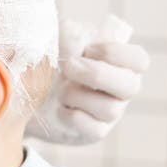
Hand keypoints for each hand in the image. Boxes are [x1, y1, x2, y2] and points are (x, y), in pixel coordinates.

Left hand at [26, 16, 149, 144]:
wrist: (28, 95)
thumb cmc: (50, 62)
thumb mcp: (56, 43)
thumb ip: (66, 35)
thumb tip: (73, 35)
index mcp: (120, 64)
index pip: (139, 60)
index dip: (116, 53)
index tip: (87, 49)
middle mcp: (121, 89)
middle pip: (131, 86)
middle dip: (96, 74)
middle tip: (68, 67)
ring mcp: (110, 112)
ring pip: (111, 109)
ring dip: (78, 96)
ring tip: (59, 90)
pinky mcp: (94, 131)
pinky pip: (95, 129)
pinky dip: (74, 117)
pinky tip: (59, 108)